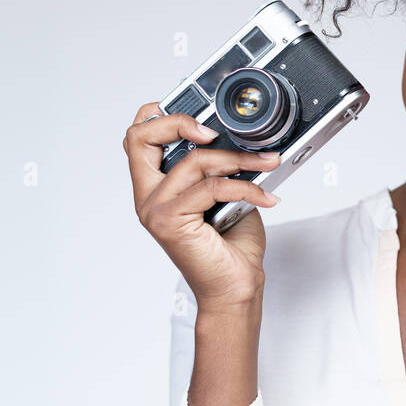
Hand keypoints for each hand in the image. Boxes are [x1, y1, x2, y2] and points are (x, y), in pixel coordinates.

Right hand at [123, 102, 281, 313]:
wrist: (235, 288)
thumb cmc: (230, 246)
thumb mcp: (227, 194)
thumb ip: (220, 167)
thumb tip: (242, 137)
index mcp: (157, 186)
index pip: (138, 138)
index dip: (161, 117)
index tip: (200, 119)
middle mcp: (148, 197)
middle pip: (140, 137)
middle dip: (179, 122)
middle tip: (216, 132)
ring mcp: (155, 210)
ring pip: (194, 161)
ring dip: (239, 159)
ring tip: (267, 165)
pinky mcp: (169, 221)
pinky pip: (212, 187)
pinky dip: (246, 187)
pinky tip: (266, 196)